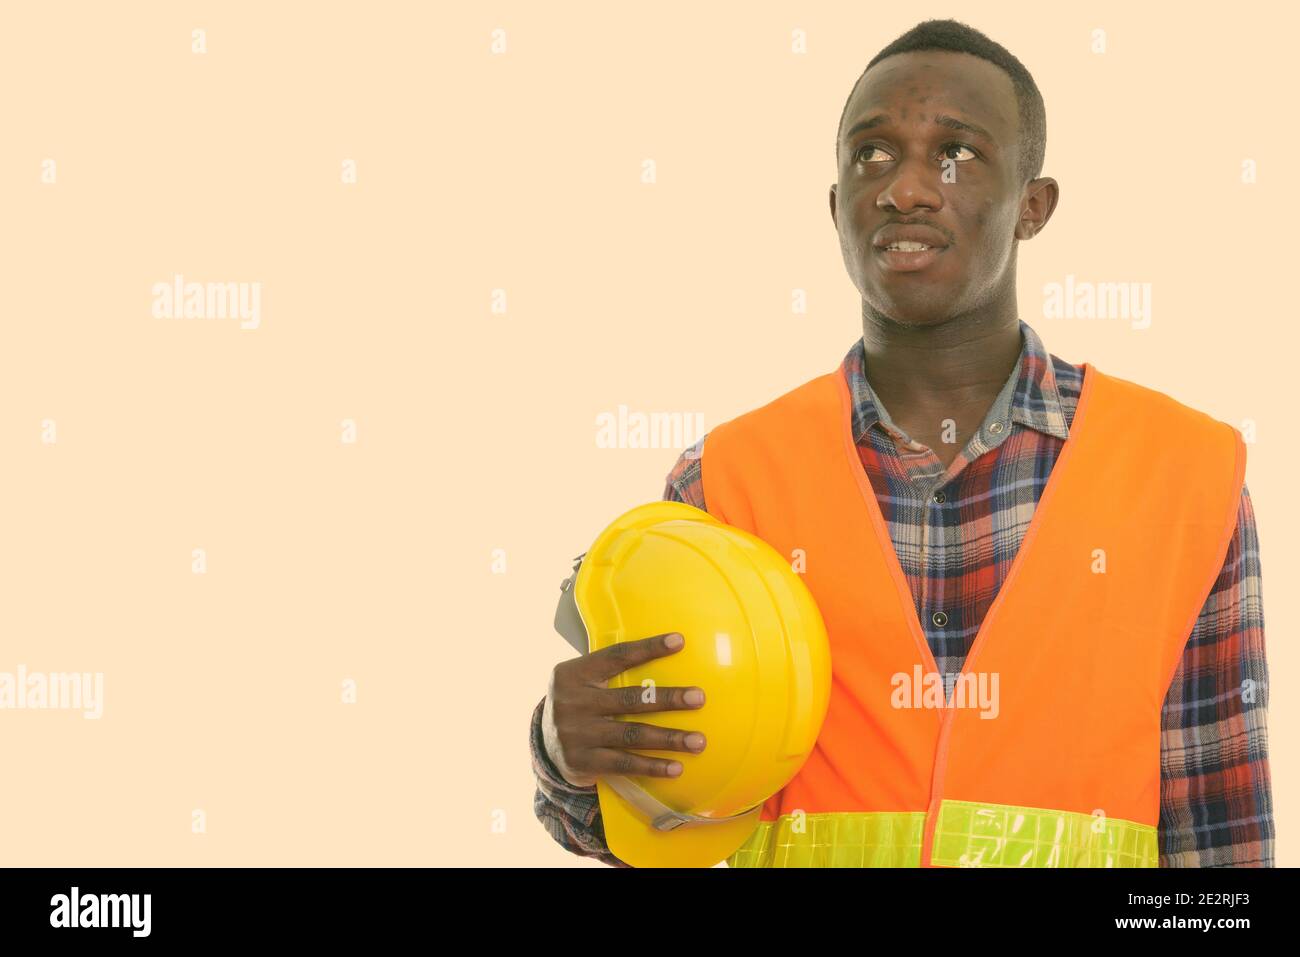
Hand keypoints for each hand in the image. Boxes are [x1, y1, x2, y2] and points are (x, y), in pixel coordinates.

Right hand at [541, 632, 706, 788]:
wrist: (544, 745)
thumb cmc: (579, 703)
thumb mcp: (582, 681)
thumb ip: (610, 672)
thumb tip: (667, 657)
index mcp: (574, 673)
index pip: (616, 656)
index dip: (648, 648)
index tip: (679, 642)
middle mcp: (573, 702)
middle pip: (629, 698)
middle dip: (667, 698)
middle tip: (698, 698)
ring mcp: (577, 734)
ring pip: (632, 734)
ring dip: (669, 738)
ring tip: (698, 740)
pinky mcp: (583, 762)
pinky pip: (625, 764)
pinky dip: (653, 766)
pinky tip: (676, 767)